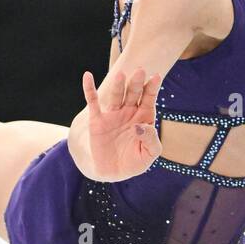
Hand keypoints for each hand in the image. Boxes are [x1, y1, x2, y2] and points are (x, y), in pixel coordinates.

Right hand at [74, 66, 162, 181]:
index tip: (156, 76)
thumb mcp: (149, 154)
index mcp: (144, 117)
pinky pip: (93, 102)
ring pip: (116, 96)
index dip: (152, 88)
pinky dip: (89, 89)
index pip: (149, 99)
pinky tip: (87, 76)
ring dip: (119, 85)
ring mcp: (113, 114)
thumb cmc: (134, 162)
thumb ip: (151, 140)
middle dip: (137, 83)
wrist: (113, 172)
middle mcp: (129, 112)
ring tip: (121, 75)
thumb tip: (141, 126)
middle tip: (140, 71)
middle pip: (134, 93)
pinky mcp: (97, 120)